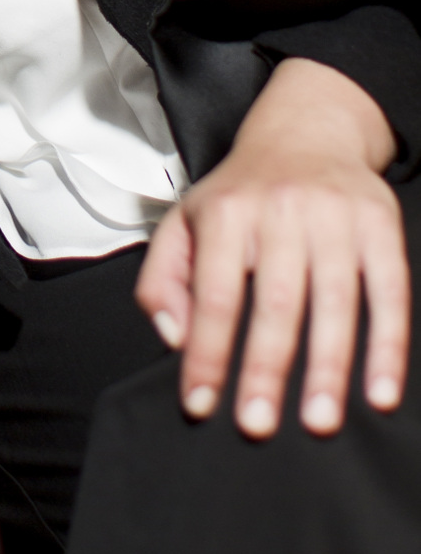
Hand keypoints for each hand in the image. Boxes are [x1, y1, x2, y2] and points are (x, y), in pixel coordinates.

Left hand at [136, 57, 407, 436]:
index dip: (206, 352)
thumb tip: (175, 338)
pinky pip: (389, 291)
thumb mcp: (185, 220)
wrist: (306, 129)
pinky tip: (379, 391)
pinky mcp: (379, 224)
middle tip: (257, 424)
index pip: (214, 294)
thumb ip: (164, 279)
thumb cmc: (241, 192)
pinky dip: (388, 345)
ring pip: (334, 301)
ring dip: (328, 367)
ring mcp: (334, 217)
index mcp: (227, 213)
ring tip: (319, 421)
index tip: (200, 403)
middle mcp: (280, 211)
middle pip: (275, 301)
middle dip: (265, 368)